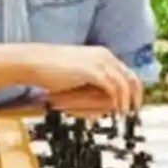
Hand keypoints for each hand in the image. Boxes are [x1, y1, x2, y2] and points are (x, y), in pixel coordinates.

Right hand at [24, 44, 142, 112]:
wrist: (32, 61)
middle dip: (136, 96)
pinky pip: (114, 89)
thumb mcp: (74, 72)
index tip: (131, 102)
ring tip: (124, 114)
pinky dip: (118, 101)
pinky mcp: (93, 72)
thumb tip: (94, 93)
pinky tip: (115, 110)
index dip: (132, 89)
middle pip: (131, 78)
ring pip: (125, 84)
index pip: (126, 72)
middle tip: (133, 112)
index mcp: (101, 54)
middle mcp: (105, 56)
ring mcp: (100, 63)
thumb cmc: (48, 68)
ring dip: (128, 101)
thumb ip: (88, 80)